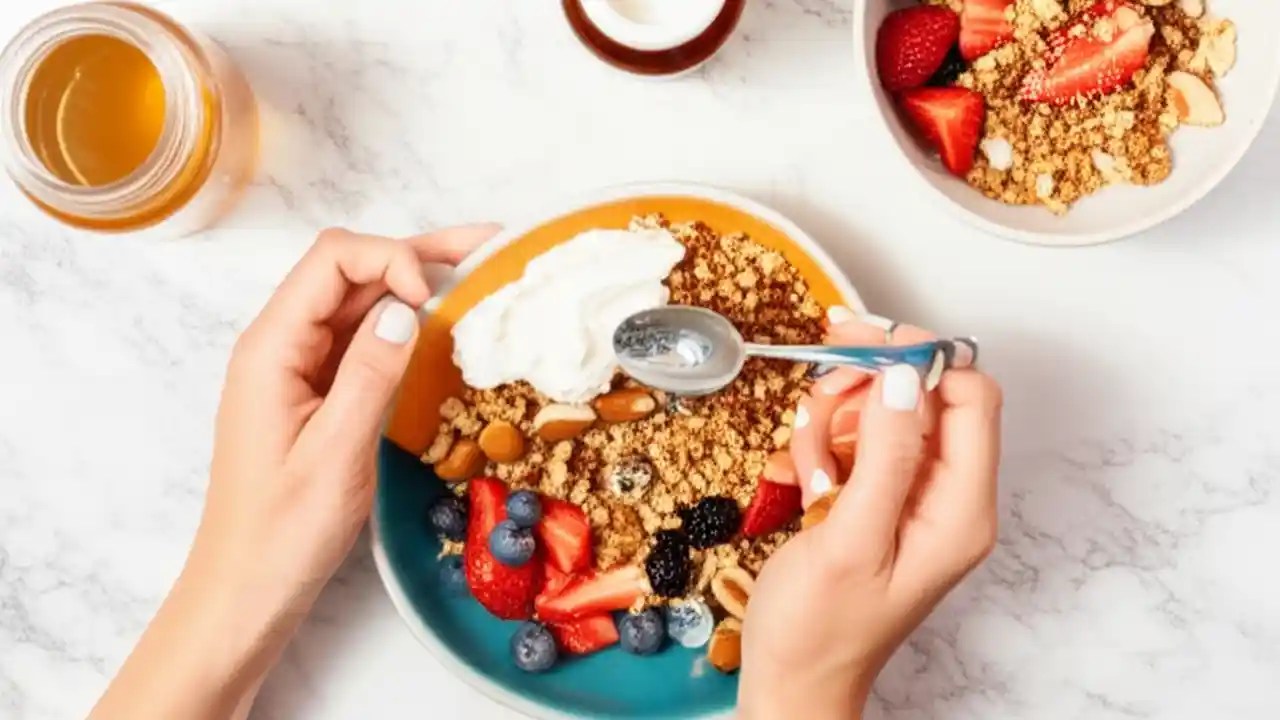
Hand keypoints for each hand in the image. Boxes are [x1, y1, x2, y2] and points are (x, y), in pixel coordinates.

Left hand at [193, 224, 496, 598]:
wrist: (247, 589)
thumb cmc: (283, 532)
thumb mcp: (335, 454)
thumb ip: (369, 375)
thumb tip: (405, 308)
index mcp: (271, 348)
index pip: (333, 260)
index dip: (390, 258)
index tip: (435, 298)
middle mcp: (282, 344)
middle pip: (349, 270)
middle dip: (417, 252)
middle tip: (489, 246)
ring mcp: (299, 367)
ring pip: (359, 301)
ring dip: (415, 282)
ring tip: (481, 272)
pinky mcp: (316, 391)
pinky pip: (361, 339)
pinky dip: (404, 322)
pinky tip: (445, 325)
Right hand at [738, 311, 1001, 719]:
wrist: (791, 680)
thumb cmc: (818, 631)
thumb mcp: (848, 541)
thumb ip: (884, 458)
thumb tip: (904, 378)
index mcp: (960, 511)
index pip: (970, 397)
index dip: (918, 361)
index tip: (858, 346)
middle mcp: (948, 498)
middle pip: (925, 397)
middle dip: (865, 388)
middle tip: (817, 400)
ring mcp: (913, 498)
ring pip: (884, 413)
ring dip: (835, 419)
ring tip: (805, 465)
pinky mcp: (880, 500)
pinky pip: (859, 442)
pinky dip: (825, 445)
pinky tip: (804, 478)